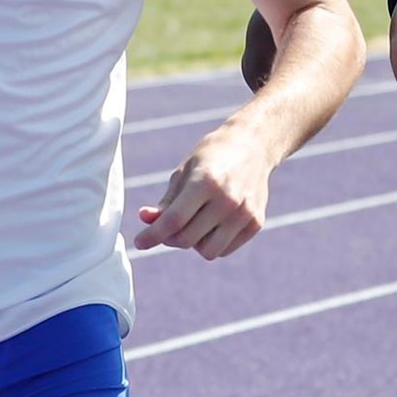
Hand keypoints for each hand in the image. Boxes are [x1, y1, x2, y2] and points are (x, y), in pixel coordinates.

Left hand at [135, 129, 273, 258]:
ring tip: (194, 224)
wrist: (254, 145)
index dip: (152, 235)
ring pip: (208, 252)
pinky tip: (212, 225)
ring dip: (194, 243)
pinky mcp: (256, 222)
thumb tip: (146, 219)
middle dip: (170, 238)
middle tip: (168, 227)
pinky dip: (213, 243)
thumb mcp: (184, 172)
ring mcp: (245, 213)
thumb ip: (166, 201)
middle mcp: (228, 199)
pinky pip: (225, 249)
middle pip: (187, 239)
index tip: (139, 242)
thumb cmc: (212, 156)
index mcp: (206, 182)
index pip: (173, 220)